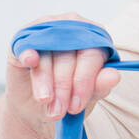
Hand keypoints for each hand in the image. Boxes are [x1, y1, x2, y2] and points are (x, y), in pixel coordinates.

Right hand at [6, 12, 120, 131]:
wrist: (37, 109)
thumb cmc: (68, 97)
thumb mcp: (86, 95)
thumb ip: (100, 85)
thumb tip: (114, 76)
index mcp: (96, 38)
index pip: (92, 54)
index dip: (84, 81)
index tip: (76, 106)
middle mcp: (73, 27)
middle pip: (69, 53)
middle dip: (64, 85)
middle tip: (58, 110)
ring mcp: (47, 30)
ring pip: (47, 53)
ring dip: (45, 80)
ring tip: (45, 102)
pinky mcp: (24, 38)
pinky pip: (26, 43)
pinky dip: (28, 52)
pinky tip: (30, 61)